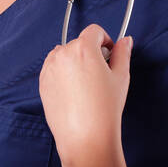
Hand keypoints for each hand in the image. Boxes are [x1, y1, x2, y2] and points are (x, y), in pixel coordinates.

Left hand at [38, 23, 132, 164]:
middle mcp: (62, 55)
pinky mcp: (42, 82)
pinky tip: (74, 91)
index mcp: (83, 49)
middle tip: (100, 73)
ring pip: (64, 54)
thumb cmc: (105, 107)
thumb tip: (125, 41)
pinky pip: (53, 68)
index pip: (93, 31)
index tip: (109, 53)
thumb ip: (123, 53)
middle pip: (78, 43)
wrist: (85, 135)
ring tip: (86, 84)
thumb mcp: (121, 77)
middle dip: (90, 52)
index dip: (105, 40)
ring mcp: (49, 68)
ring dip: (75, 61)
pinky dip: (63, 73)